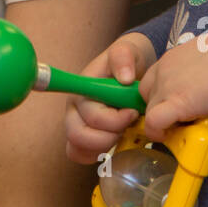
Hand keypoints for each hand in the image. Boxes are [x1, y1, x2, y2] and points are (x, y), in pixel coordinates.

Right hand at [63, 33, 155, 164]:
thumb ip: (123, 57)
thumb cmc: (125, 61)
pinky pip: (82, 155)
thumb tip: (124, 77)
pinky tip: (116, 142)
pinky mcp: (86, 138)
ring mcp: (79, 124)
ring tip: (123, 131)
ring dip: (104, 146)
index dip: (112, 120)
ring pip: (79, 149)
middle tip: (129, 124)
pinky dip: (98, 154)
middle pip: (79, 136)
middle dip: (109, 136)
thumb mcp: (126, 51)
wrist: (130, 69)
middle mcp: (75, 110)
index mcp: (82, 90)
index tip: (132, 112)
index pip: (89, 115)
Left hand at [138, 24, 207, 139]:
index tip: (171, 107)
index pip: (151, 80)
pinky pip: (154, 122)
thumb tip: (207, 84)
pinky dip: (157, 132)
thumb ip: (198, 70)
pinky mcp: (177, 102)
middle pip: (146, 96)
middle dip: (158, 109)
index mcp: (171, 59)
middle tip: (177, 119)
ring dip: (160, 123)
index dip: (159, 97)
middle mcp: (164, 70)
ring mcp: (167, 86)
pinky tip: (171, 136)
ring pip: (148, 111)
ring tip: (179, 129)